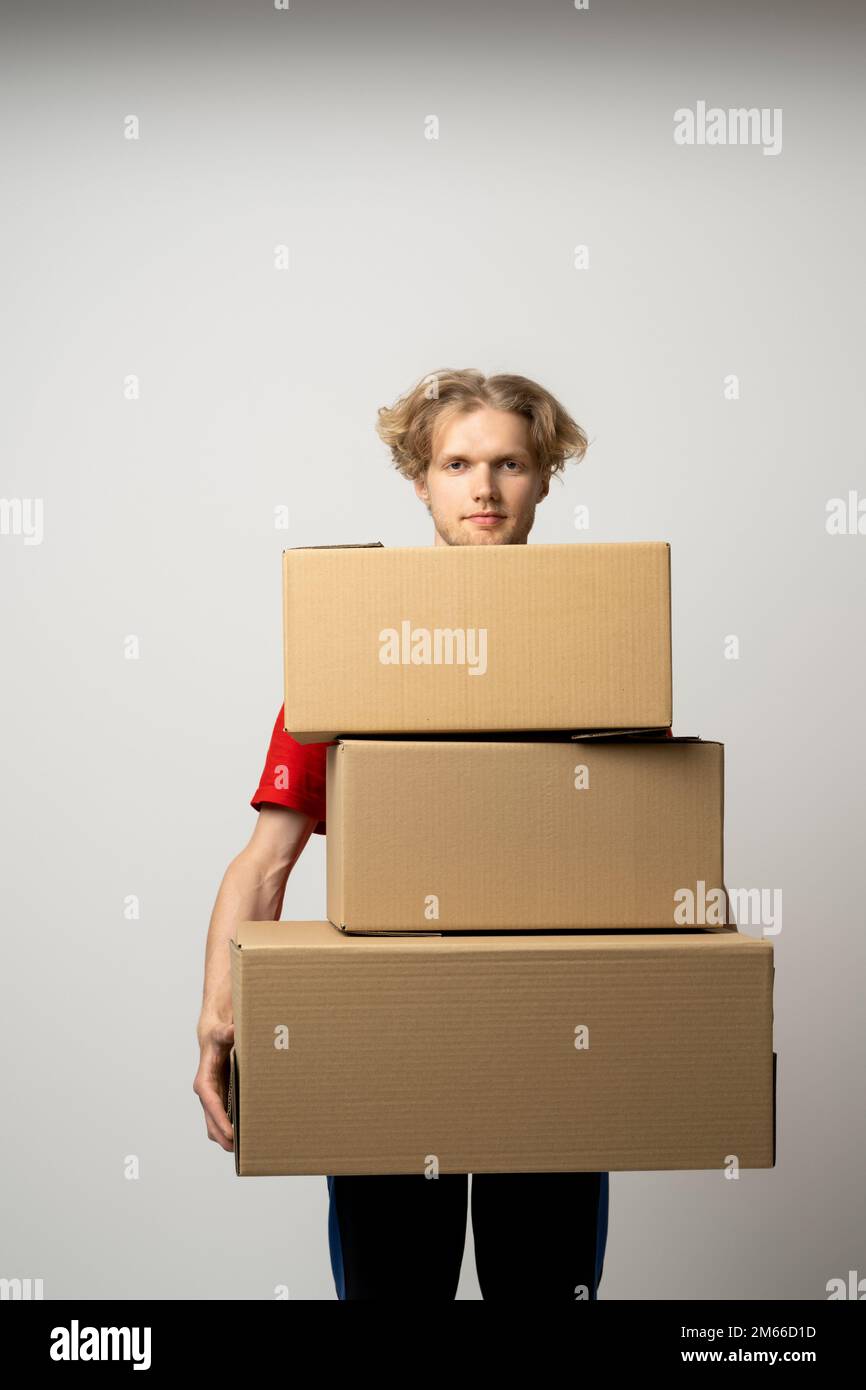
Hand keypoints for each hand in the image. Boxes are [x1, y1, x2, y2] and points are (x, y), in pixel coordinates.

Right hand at [193, 1016, 234, 1151]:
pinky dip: (229, 1130)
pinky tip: (245, 1136)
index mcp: (204, 1080)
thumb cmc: (216, 1036)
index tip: (232, 1134)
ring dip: (225, 1138)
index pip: (211, 1105)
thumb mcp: (221, 1032)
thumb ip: (226, 1032)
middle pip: (211, 1121)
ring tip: (244, 1149)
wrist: (212, 1037)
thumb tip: (233, 1030)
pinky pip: (221, 1120)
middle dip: (223, 1136)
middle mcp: (206, 1093)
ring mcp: (212, 1098)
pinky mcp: (219, 1099)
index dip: (221, 1120)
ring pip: (214, 1125)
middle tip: (240, 1150)